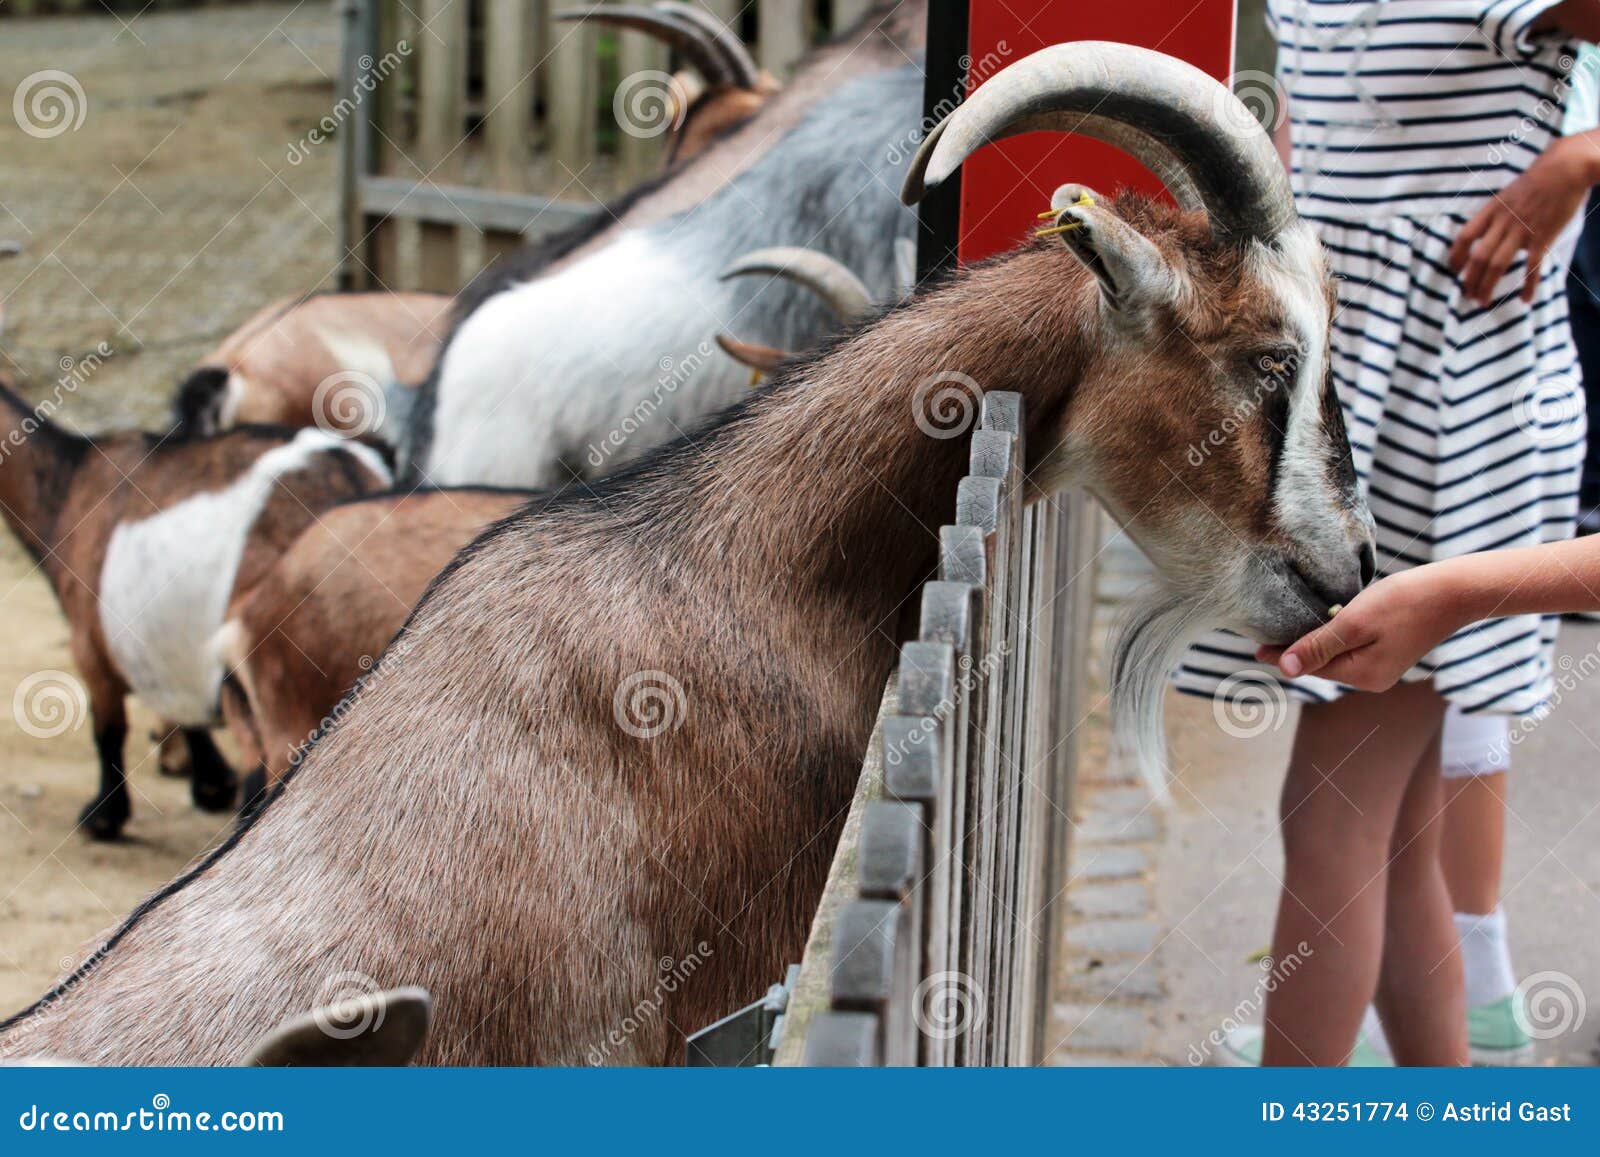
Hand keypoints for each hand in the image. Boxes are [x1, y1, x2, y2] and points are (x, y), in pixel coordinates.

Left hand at [1255, 566, 1470, 691]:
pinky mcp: (1391, 651)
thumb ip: (1319, 646)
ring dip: (1316, 642)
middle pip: (1323, 664)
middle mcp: (1372, 677)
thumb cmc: (1404, 602)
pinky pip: (1353, 647)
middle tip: (1265, 637)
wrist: (1453, 591)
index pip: (1310, 666)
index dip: (1281, 655)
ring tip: (1288, 629)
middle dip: (1297, 650)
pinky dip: (1336, 636)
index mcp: (1362, 675)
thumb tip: (1285, 668)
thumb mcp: (1354, 623)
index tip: (1254, 648)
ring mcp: (1383, 666)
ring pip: (1337, 655)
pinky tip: (1324, 623)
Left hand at [1448, 134, 1595, 305]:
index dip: (1455, 256)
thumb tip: (1485, 234)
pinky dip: (1528, 285)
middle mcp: (1503, 222)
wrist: (1565, 169)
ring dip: (1487, 286)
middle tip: (1466, 295)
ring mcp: (1522, 231)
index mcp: (1492, 210)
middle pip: (1478, 257)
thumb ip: (1495, 214)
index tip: (1453, 270)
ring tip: (1482, 302)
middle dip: (1469, 280)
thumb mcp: (1507, 194)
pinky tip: (1525, 299)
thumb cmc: (1537, 180)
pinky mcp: (1543, 237)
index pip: (1464, 237)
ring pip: (1497, 265)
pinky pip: (1533, 267)